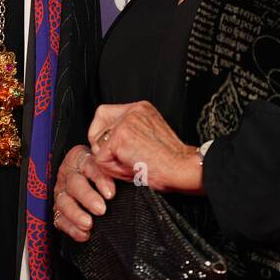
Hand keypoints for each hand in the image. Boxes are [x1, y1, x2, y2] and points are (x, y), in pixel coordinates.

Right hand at [52, 144, 114, 242]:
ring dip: (76, 214)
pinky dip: (71, 228)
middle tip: (100, 209)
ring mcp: (62, 191)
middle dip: (87, 197)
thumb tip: (138, 172)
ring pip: (63, 202)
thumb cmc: (105, 171)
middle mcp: (69, 173)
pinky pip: (60, 218)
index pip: (89, 166)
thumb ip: (118, 165)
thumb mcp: (111, 163)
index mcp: (81, 158)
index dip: (100, 179)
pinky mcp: (59, 208)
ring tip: (88, 224)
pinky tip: (83, 234)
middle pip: (74, 184)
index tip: (110, 193)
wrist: (90, 179)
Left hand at [87, 101, 202, 194]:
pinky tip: (131, 169)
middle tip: (119, 161)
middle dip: (103, 147)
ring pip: (98, 144)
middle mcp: (133, 110)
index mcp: (141, 109)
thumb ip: (127, 133)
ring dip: (110, 161)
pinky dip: (113, 170)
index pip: (105, 113)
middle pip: (97, 126)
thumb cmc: (170, 161)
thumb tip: (102, 144)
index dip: (102, 133)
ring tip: (131, 166)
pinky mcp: (120, 137)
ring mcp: (126, 122)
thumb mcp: (148, 138)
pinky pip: (101, 159)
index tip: (111, 148)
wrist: (181, 169)